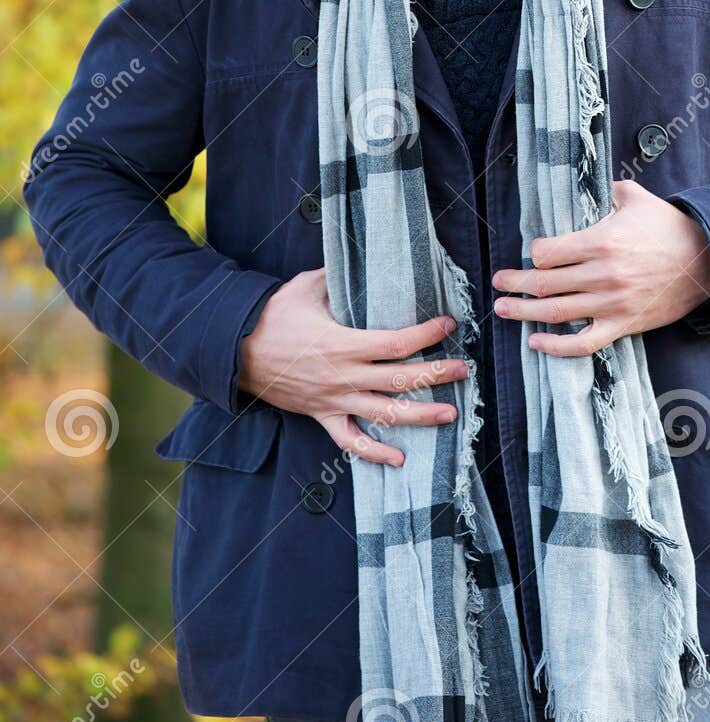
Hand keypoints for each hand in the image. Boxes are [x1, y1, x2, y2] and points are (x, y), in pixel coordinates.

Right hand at [237, 266, 469, 465]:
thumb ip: (337, 276)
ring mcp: (334, 399)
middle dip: (436, 374)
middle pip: (400, 379)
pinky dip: (375, 452)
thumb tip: (360, 262)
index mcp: (344, 343)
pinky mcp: (321, 414)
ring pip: (384, 414)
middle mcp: (344, 376)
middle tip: (464, 371)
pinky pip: (350, 440)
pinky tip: (399, 459)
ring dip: (420, 416)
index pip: (397, 343)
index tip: (448, 324)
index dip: (427, 334)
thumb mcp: (307, 286)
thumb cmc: (271, 314)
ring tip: (449, 414)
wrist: (234, 348)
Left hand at [490, 179, 709, 356]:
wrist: (707, 262)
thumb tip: (602, 186)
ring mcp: (611, 303)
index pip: (548, 252)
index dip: (535, 253)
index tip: (533, 253)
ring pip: (556, 312)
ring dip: (524, 312)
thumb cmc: (670, 227)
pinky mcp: (623, 324)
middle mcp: (601, 274)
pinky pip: (584, 343)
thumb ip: (612, 190)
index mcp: (600, 241)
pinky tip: (536, 342)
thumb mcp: (638, 198)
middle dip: (515, 283)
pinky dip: (557, 347)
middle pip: (544, 283)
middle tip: (498, 282)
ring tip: (503, 309)